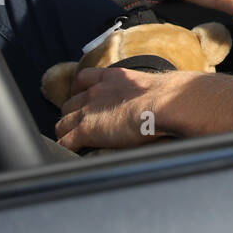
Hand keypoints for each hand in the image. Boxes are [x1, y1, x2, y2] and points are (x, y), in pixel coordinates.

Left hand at [55, 66, 192, 150]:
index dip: (81, 90)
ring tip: (73, 142)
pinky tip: (71, 154)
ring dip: (66, 132)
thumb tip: (162, 100)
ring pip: (62, 123)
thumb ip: (148, 91)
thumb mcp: (155, 86)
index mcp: (113, 77)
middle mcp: (96, 91)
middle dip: (72, 114)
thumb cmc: (169, 97)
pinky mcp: (86, 130)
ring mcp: (88, 110)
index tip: (84, 99)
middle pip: (69, 103)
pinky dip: (65, 148)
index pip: (85, 78)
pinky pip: (65, 142)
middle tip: (80, 125)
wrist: (164, 104)